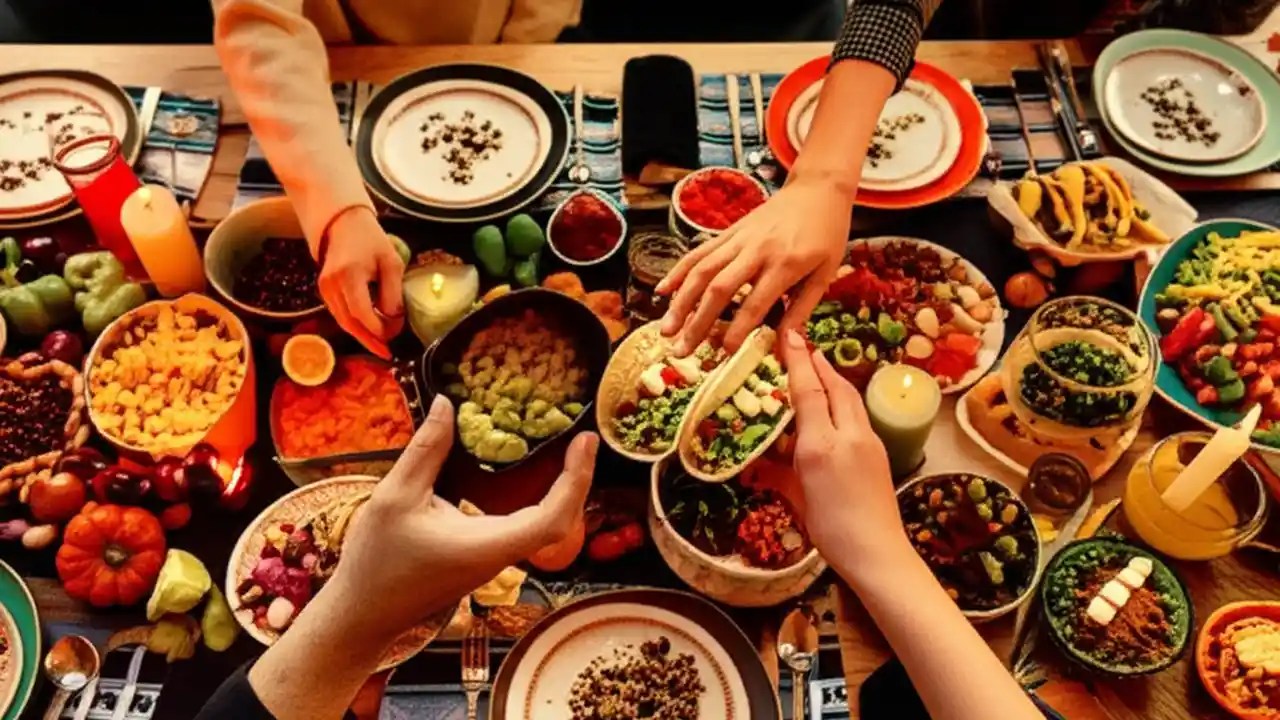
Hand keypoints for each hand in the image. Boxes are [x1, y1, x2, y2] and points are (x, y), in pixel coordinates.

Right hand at [318, 206, 405, 358]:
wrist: (344, 224)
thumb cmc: (372, 241)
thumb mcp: (391, 264)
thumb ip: (393, 294)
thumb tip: (394, 322)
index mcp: (349, 274)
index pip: (361, 313)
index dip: (378, 329)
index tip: (394, 335)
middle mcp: (331, 284)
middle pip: (349, 323)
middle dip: (369, 340)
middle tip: (387, 353)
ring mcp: (324, 288)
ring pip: (342, 321)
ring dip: (362, 336)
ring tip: (381, 346)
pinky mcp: (323, 290)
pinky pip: (339, 314)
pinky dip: (354, 325)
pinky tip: (369, 332)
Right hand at [326, 394, 597, 640]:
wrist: (363, 613)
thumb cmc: (377, 563)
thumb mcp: (395, 496)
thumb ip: (426, 450)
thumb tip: (446, 404)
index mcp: (488, 543)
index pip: (553, 517)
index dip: (576, 480)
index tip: (584, 443)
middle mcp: (500, 554)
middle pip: (559, 521)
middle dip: (576, 479)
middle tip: (581, 439)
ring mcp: (493, 559)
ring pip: (543, 526)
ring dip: (559, 490)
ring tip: (564, 449)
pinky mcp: (483, 556)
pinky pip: (522, 526)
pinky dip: (535, 498)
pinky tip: (524, 472)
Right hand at [655, 177, 850, 354]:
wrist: (818, 188)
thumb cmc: (826, 234)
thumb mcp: (824, 274)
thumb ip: (802, 310)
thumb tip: (785, 347)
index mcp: (785, 264)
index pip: (755, 303)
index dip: (737, 330)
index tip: (724, 353)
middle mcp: (757, 250)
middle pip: (719, 288)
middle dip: (697, 322)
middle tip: (681, 350)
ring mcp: (739, 239)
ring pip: (702, 270)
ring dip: (680, 301)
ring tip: (666, 328)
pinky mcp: (728, 231)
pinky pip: (699, 252)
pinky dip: (678, 270)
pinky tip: (662, 290)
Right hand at [778, 329, 907, 563]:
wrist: (877, 553)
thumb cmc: (830, 530)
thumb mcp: (795, 499)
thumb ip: (776, 474)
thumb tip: (753, 465)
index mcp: (822, 444)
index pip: (808, 390)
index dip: (797, 360)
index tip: (789, 334)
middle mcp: (848, 435)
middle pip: (835, 387)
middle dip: (819, 365)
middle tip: (803, 348)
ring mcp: (868, 443)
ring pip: (850, 400)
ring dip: (833, 381)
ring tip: (818, 371)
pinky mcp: (878, 454)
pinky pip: (857, 416)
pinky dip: (843, 402)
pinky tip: (834, 409)